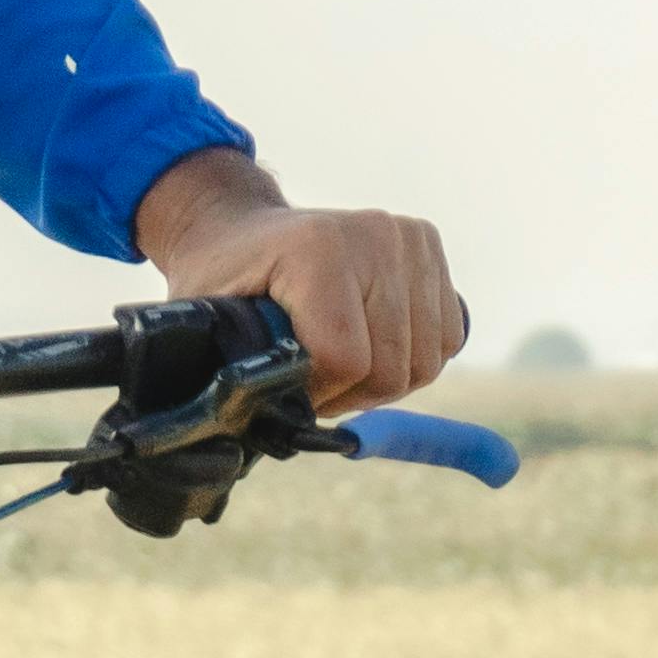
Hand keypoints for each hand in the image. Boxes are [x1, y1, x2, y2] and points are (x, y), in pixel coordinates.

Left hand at [130, 148, 465, 411]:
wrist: (238, 226)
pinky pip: (446, 338)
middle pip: (394, 367)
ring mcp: (407, 237)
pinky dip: (411, 359)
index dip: (318, 395)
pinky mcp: (426, 244)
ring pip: (426, 361)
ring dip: (382, 382)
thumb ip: (242, 378)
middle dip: (351, 393)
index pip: (348, 360)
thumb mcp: (211, 326)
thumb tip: (282, 431)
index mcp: (318, 248)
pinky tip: (370, 345)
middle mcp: (375, 234)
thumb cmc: (221, 282)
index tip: (287, 387)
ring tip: (338, 364)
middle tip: (313, 382)